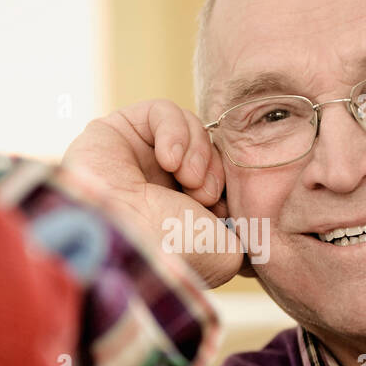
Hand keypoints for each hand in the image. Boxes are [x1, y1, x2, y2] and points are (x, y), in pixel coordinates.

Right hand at [62, 100, 243, 288]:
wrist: (124, 239)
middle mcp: (155, 186)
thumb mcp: (227, 253)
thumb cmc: (172, 250)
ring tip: (188, 179)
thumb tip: (250, 220)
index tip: (225, 210)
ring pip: (189, 130)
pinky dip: (175, 132)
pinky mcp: (115, 131)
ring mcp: (135, 158)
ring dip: (198, 153)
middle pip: (207, 152)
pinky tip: (169, 160)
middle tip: (205, 196)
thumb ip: (245, 232)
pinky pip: (162, 111)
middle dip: (214, 171)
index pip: (217, 181)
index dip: (228, 188)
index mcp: (177, 217)